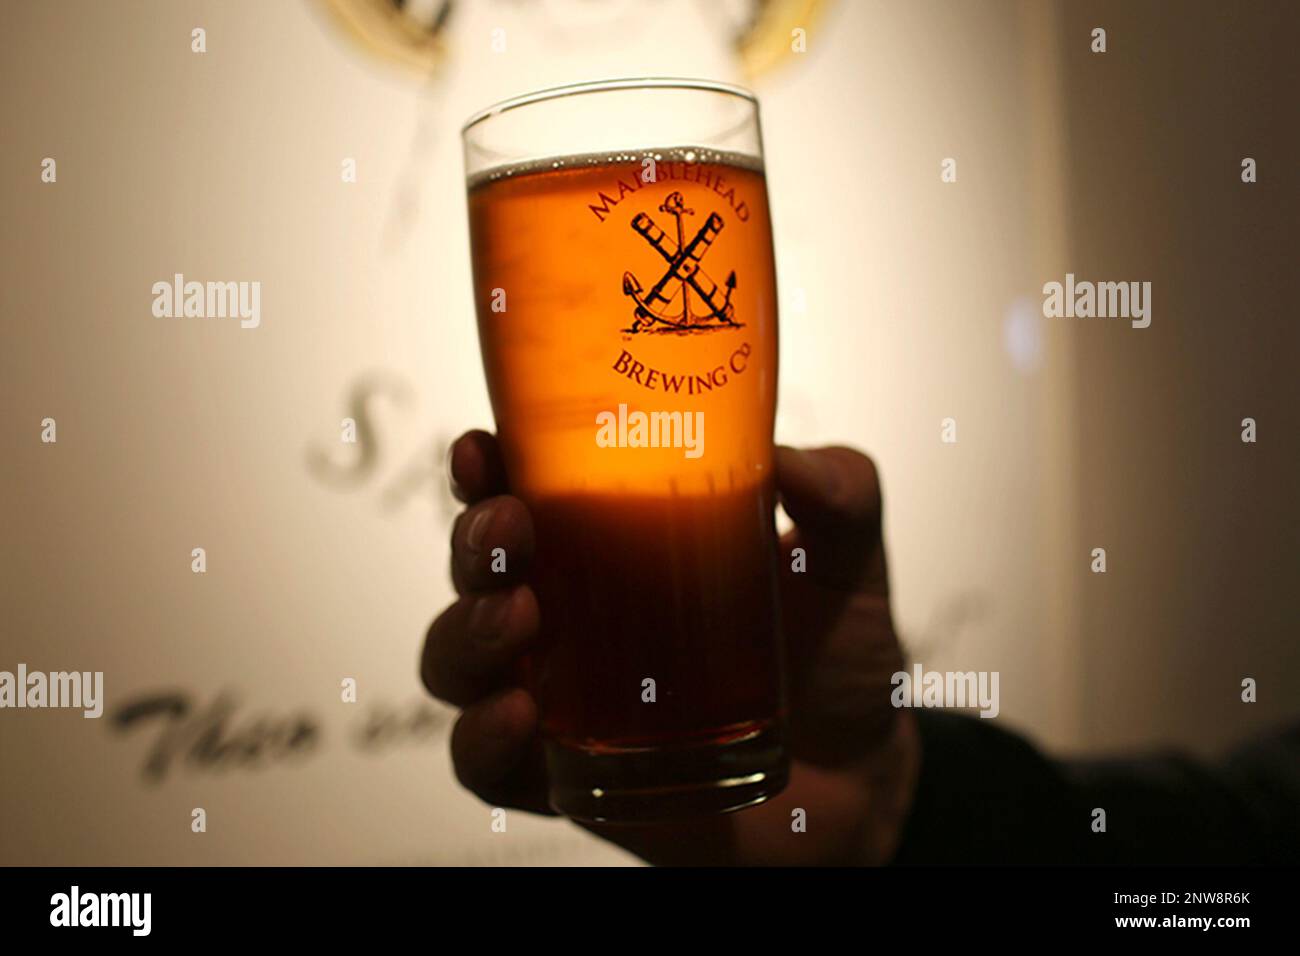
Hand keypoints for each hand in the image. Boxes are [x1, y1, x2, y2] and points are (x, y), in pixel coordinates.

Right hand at [421, 430, 918, 865]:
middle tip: (512, 530)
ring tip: (519, 619)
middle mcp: (570, 611)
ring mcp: (559, 694)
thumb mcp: (843, 554)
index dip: (486, 466)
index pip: (525, 490)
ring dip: (468, 631)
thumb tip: (790, 463)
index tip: (482, 446)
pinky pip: (484, 762)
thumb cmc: (832, 650)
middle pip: (480, 568)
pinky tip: (517, 715)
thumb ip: (837, 493)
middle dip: (475, 541)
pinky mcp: (563, 776)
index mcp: (613, 543)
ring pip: (459, 657)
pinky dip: (480, 737)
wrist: (860, 774)